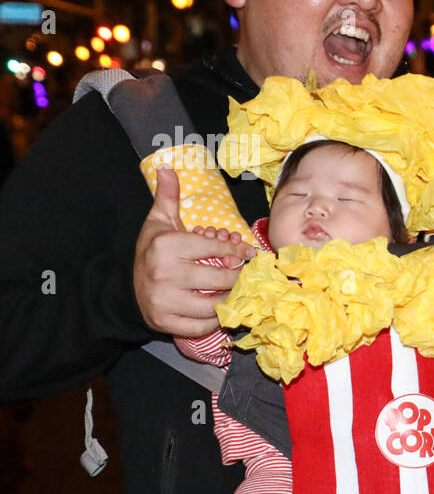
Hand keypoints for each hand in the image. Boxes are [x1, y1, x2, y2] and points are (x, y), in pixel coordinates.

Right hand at [133, 167, 254, 336]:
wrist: (123, 288)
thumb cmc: (150, 252)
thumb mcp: (158, 222)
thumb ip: (168, 196)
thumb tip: (168, 166)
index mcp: (166, 246)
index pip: (215, 249)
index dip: (237, 251)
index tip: (249, 254)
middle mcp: (165, 274)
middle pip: (221, 279)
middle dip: (238, 277)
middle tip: (246, 276)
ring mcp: (164, 301)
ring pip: (214, 305)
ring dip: (229, 300)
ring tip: (235, 292)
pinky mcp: (165, 323)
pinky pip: (201, 327)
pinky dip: (214, 321)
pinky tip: (217, 310)